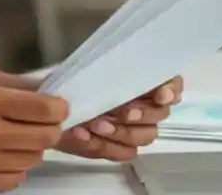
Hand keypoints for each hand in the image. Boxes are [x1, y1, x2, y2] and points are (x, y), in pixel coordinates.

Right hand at [0, 80, 68, 192]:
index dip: (59, 109)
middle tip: (42, 125)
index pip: (46, 110)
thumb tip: (51, 111)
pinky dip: (14, 167)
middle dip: (50, 130)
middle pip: (45, 137)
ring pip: (32, 158)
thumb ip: (11, 97)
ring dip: (30, 148)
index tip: (58, 108)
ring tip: (13, 138)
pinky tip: (0, 155)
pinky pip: (15, 178)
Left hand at [55, 76, 183, 161]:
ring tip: (93, 123)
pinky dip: (102, 144)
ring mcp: (133, 129)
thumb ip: (109, 68)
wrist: (48, 106)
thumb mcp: (86, 68)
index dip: (171, 90)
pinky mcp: (118, 147)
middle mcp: (144, 105)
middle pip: (160, 114)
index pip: (172, 84)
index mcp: (142, 81)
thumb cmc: (72, 82)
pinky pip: (122, 152)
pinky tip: (82, 134)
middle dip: (141, 113)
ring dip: (120, 131)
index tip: (160, 95)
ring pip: (145, 136)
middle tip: (118, 111)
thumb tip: (121, 68)